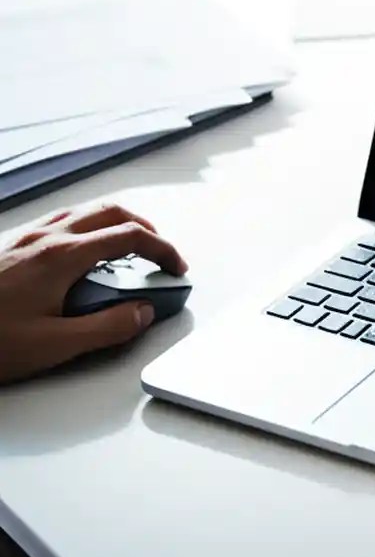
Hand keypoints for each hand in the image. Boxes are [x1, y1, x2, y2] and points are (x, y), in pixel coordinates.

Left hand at [0, 203, 186, 384]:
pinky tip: (81, 255)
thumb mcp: (54, 345)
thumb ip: (107, 328)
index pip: (130, 237)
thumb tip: (141, 313)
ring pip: (83, 211)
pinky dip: (86, 229)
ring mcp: (23, 238)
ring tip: (127, 251)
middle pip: (111, 211)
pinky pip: (59, 221)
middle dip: (145, 228)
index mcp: (62, 257)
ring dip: (115, 224)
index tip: (175, 267)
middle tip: (159, 254)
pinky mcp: (8, 246)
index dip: (163, 249)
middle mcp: (44, 238)